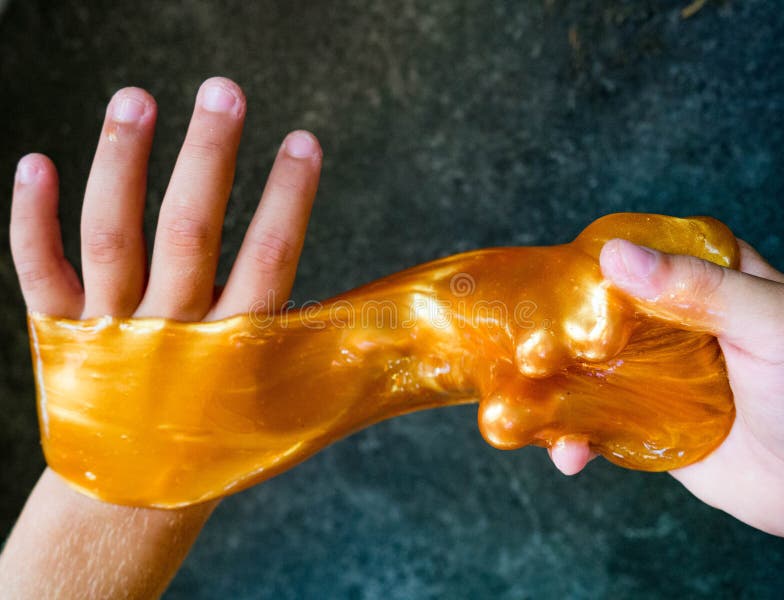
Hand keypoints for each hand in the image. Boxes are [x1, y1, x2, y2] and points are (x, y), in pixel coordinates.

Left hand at [1, 77, 321, 596]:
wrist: (133, 500)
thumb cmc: (218, 444)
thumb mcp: (275, 408)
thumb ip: (310, 358)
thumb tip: (381, 328)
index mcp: (233, 352)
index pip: (269, 258)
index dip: (288, 197)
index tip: (304, 140)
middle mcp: (170, 334)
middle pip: (189, 231)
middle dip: (209, 157)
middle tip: (225, 91)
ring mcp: (110, 332)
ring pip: (114, 236)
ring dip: (125, 164)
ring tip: (138, 98)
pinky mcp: (59, 334)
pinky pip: (39, 271)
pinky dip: (32, 218)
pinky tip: (36, 160)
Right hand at [549, 237, 783, 539]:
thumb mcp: (771, 322)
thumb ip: (700, 288)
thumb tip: (614, 256)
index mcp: (705, 280)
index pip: (637, 254)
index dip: (589, 262)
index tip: (545, 276)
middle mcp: (671, 324)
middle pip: (598, 314)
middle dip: (557, 331)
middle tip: (525, 344)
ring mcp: (653, 376)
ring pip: (587, 371)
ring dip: (552, 388)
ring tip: (526, 401)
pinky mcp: (643, 426)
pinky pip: (595, 426)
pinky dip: (573, 440)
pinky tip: (568, 453)